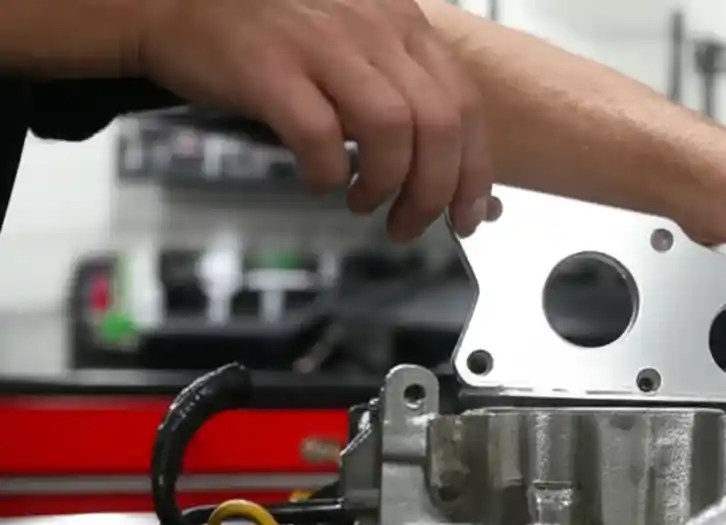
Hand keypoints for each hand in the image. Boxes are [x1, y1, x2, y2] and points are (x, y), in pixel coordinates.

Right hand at [134, 0, 493, 239]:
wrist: (173, 0)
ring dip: (386, 185)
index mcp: (401, 24)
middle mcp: (371, 27)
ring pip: (393, 131)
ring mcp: (321, 44)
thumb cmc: (271, 36)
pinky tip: (320, 181)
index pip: (465, 105)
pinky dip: (328, 173)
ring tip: (363, 202)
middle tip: (410, 224)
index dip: (474, 172)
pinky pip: (321, 136)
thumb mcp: (354, 43)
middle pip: (439, 125)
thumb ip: (400, 89)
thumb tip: (445, 172)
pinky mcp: (270, 67)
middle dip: (434, 192)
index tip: (468, 216)